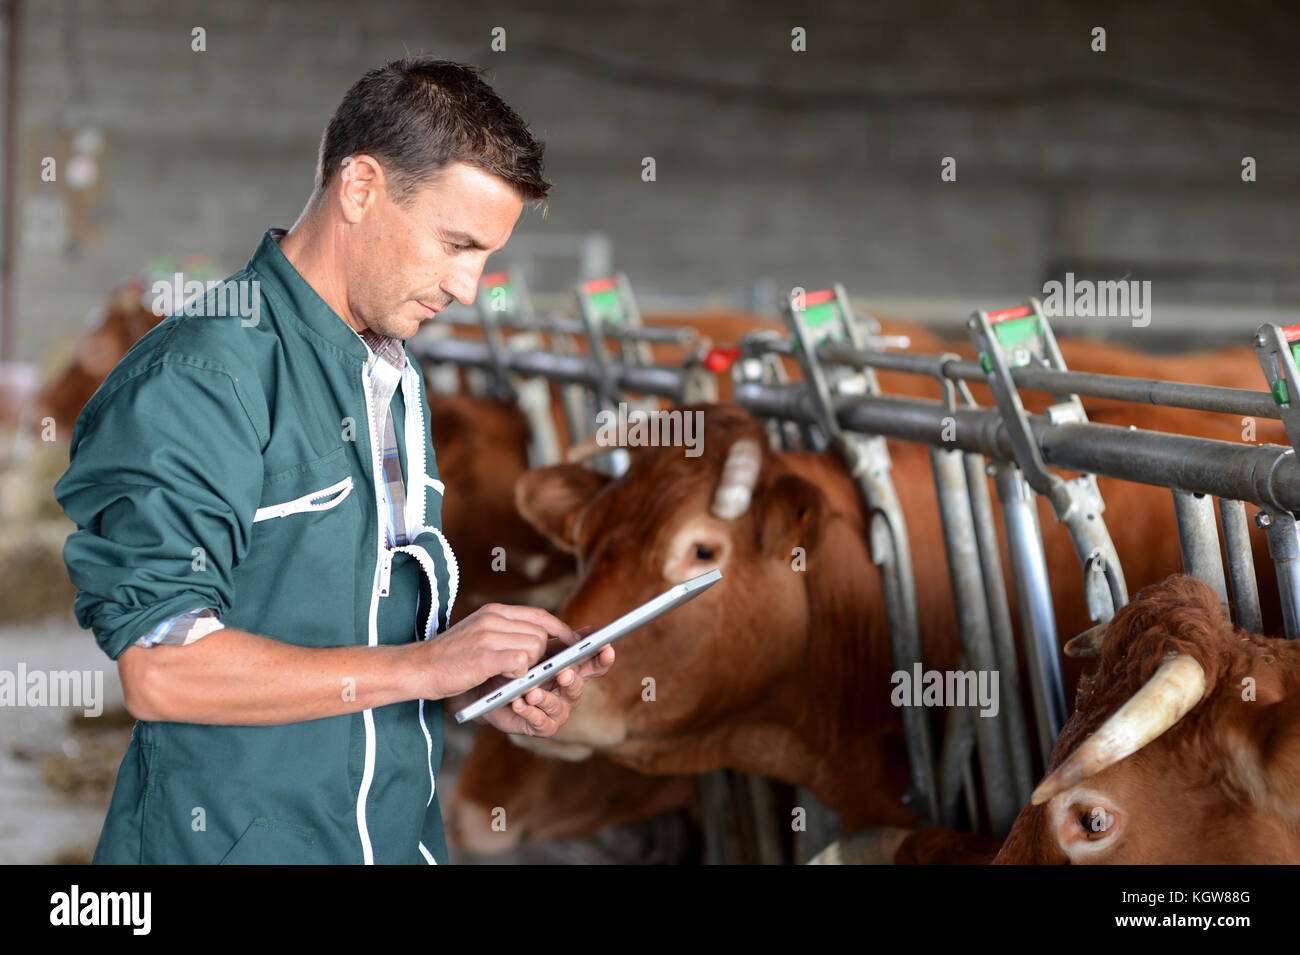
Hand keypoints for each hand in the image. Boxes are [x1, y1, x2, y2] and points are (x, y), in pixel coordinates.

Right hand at [418, 603, 572, 700]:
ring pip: (534, 647)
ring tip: (509, 675)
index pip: (539, 615)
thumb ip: (507, 634)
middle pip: (540, 633)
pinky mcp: (485, 655)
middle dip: (543, 655)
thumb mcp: (479, 636)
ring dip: (528, 666)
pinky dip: (518, 674)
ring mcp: (489, 635)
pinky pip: (521, 661)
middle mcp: (493, 618)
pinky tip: (503, 678)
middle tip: (533, 670)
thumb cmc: (450, 659)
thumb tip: (542, 641)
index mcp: (493, 612)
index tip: (572, 641)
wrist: (418, 668)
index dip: (559, 629)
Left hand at [463, 626, 615, 737]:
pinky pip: (539, 722)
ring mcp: (555, 711)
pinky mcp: (540, 726)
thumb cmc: (516, 666)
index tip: (606, 648)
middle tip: (563, 673)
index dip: (602, 659)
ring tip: (531, 692)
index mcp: (572, 671)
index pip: (593, 666)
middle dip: (571, 680)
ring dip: (545, 698)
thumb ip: (561, 642)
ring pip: (558, 707)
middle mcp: (567, 693)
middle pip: (577, 687)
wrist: (486, 685)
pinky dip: (529, 712)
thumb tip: (589, 631)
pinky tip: (519, 703)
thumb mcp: (539, 651)